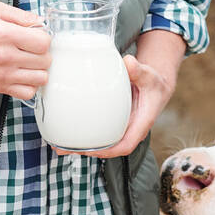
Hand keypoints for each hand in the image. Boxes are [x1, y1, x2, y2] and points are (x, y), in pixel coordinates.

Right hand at [0, 1, 50, 100]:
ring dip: (39, 70)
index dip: (44, 38)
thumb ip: (21, 15)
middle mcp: (6, 57)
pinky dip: (30, 85)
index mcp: (6, 35)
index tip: (36, 37)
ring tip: (30, 62)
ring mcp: (3, 75)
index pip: (43, 42)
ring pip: (41, 78)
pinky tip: (23, 75)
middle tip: (32, 49)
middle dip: (42, 53)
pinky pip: (27, 93)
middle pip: (45, 60)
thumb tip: (41, 23)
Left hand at [51, 54, 173, 157]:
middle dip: (87, 151)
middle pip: (108, 149)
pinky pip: (100, 133)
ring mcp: (121, 128)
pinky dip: (84, 135)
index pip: (126, 145)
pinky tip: (67, 132)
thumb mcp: (148, 76)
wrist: (155, 86)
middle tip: (64, 148)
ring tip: (59, 145)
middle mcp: (130, 130)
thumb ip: (139, 70)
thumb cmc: (152, 83)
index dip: (109, 150)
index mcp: (140, 124)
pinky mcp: (114, 124)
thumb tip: (128, 63)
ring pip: (102, 143)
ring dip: (82, 146)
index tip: (92, 150)